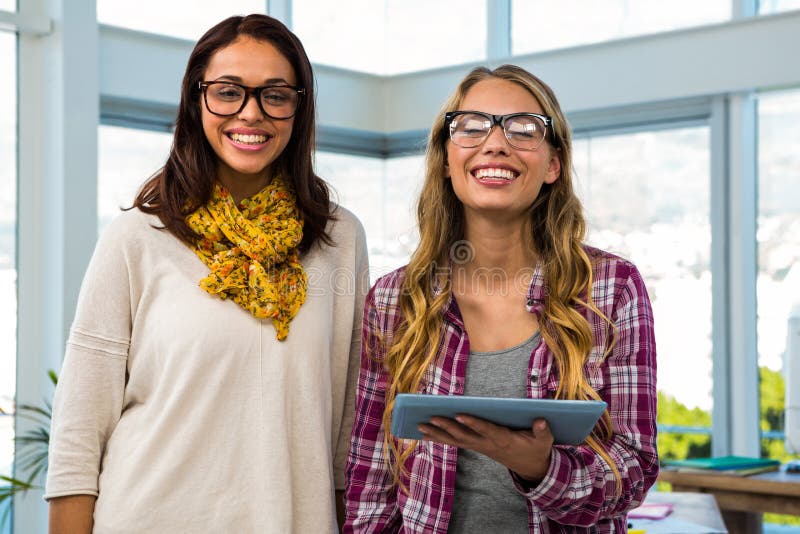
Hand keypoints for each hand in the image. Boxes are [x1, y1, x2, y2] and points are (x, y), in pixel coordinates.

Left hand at [418, 415, 553, 481]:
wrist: (531, 467)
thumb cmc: (536, 449)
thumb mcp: (545, 441)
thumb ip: (543, 431)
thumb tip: (541, 420)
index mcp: (503, 440)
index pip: (486, 430)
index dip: (473, 423)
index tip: (459, 415)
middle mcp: (488, 444)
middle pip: (464, 435)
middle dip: (447, 427)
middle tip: (430, 417)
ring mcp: (480, 446)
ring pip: (456, 440)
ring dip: (437, 433)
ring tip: (420, 425)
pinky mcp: (477, 446)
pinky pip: (455, 442)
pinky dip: (439, 438)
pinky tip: (424, 434)